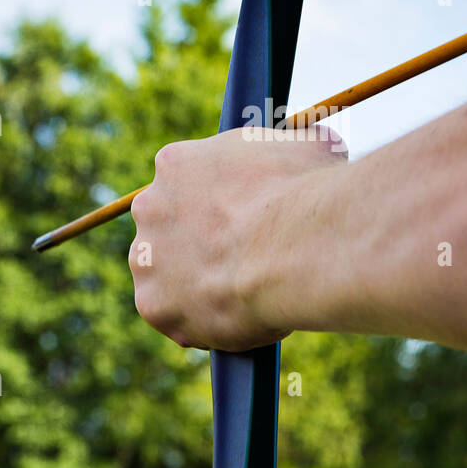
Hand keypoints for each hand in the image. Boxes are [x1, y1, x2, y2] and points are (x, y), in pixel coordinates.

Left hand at [128, 126, 347, 350]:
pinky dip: (203, 323)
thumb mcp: (311, 146)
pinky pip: (177, 319)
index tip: (245, 216)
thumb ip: (298, 147)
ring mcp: (148, 259)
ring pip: (166, 274)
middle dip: (200, 242)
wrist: (297, 246)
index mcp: (178, 163)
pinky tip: (238, 317)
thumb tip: (318, 144)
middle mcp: (151, 207)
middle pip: (170, 228)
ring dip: (195, 283)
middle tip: (243, 258)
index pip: (189, 182)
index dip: (220, 202)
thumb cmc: (306, 192)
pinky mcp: (155, 306)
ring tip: (243, 292)